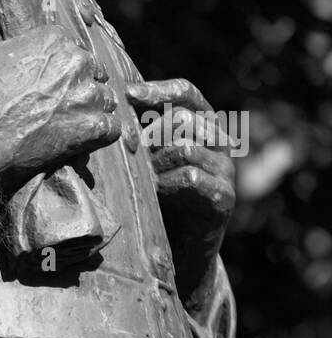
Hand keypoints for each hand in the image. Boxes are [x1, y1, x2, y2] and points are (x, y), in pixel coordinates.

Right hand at [0, 17, 121, 188]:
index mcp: (52, 38)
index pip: (69, 47)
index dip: (56, 65)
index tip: (42, 81)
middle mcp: (77, 62)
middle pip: (91, 71)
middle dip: (77, 86)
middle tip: (53, 104)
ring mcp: (87, 97)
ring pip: (104, 100)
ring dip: (90, 110)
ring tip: (65, 124)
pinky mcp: (93, 131)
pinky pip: (111, 129)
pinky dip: (98, 136)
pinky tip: (79, 141)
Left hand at [126, 77, 235, 298]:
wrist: (181, 247)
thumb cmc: (160, 193)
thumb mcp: (150, 155)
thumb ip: (143, 130)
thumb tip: (113, 100)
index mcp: (204, 125)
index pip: (187, 93)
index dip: (158, 90)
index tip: (127, 94)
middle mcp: (220, 144)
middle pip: (182, 118)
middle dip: (151, 134)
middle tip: (135, 154)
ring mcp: (225, 171)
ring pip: (185, 147)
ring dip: (156, 162)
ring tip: (147, 178)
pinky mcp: (224, 198)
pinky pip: (191, 178)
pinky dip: (166, 184)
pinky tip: (157, 194)